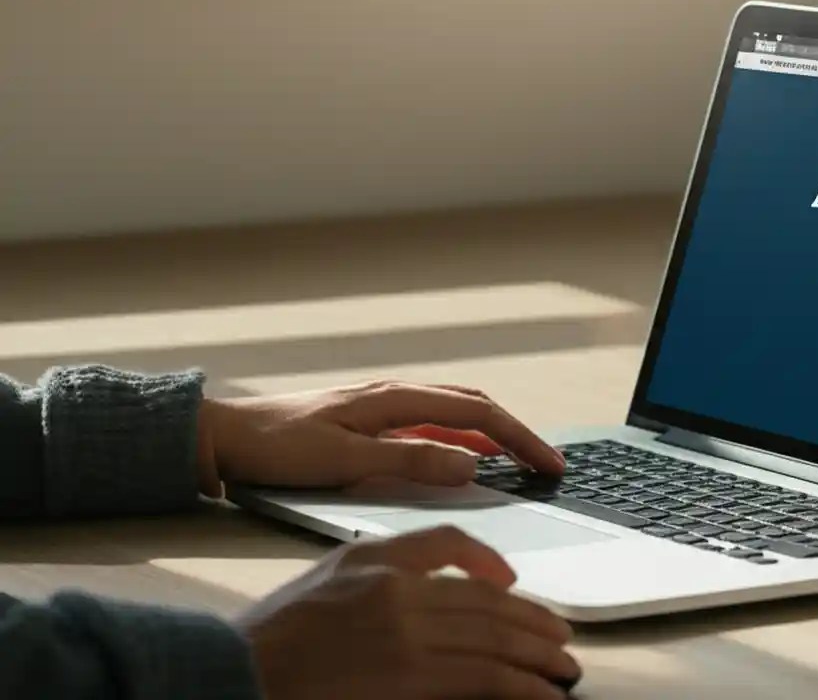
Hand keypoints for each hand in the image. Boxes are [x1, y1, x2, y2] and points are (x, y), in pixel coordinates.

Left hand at [197, 380, 564, 494]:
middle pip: (474, 407)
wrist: (222, 439)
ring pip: (456, 415)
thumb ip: (410, 462)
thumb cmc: (277, 448)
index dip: (520, 439)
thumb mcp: (346, 460)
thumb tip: (471, 465)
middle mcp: (394, 397)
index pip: (477, 414)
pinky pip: (432, 427)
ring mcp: (383, 409)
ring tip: (520, 461)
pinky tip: (467, 461)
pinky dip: (463, 441)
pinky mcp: (371, 424)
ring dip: (492, 435)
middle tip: (547, 463)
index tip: (549, 464)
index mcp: (394, 399)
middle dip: (516, 433)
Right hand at [238, 525, 579, 699]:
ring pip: (493, 634)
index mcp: (372, 555)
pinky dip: (523, 685)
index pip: (446, 540)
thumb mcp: (319, 588)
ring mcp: (405, 628)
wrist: (227, 673)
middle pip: (485, 597)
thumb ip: (371, 585)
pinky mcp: (409, 674)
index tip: (509, 580)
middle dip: (531, 620)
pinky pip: (485, 676)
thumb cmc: (262, 644)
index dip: (486, 560)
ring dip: (538, 654)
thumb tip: (423, 608)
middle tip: (561, 636)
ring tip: (564, 669)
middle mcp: (396, 584)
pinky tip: (543, 694)